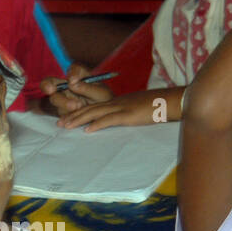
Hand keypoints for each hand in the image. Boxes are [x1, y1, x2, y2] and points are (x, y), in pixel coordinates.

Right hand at [41, 64, 112, 115]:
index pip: (73, 69)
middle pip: (52, 82)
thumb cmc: (104, 101)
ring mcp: (63, 98)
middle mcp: (68, 85)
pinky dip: (66, 115)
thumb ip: (87, 88)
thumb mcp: (101, 94)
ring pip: (54, 99)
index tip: (73, 79)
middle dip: (48, 85)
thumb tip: (71, 82)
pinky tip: (73, 117)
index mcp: (80, 76)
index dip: (71, 73)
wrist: (105, 116)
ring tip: (77, 106)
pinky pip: (60, 112)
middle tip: (51, 90)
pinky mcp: (63, 111)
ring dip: (63, 102)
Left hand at [55, 88, 171, 131]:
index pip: (95, 106)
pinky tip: (87, 130)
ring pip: (95, 112)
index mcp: (119, 101)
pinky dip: (97, 124)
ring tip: (66, 126)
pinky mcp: (128, 115)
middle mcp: (117, 102)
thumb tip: (124, 121)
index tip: (68, 118)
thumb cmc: (159, 106)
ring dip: (79, 120)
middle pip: (90, 108)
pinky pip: (109, 119)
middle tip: (59, 124)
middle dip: (73, 116)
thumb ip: (128, 114)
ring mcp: (122, 107)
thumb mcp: (140, 109)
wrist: (172, 100)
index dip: (80, 112)